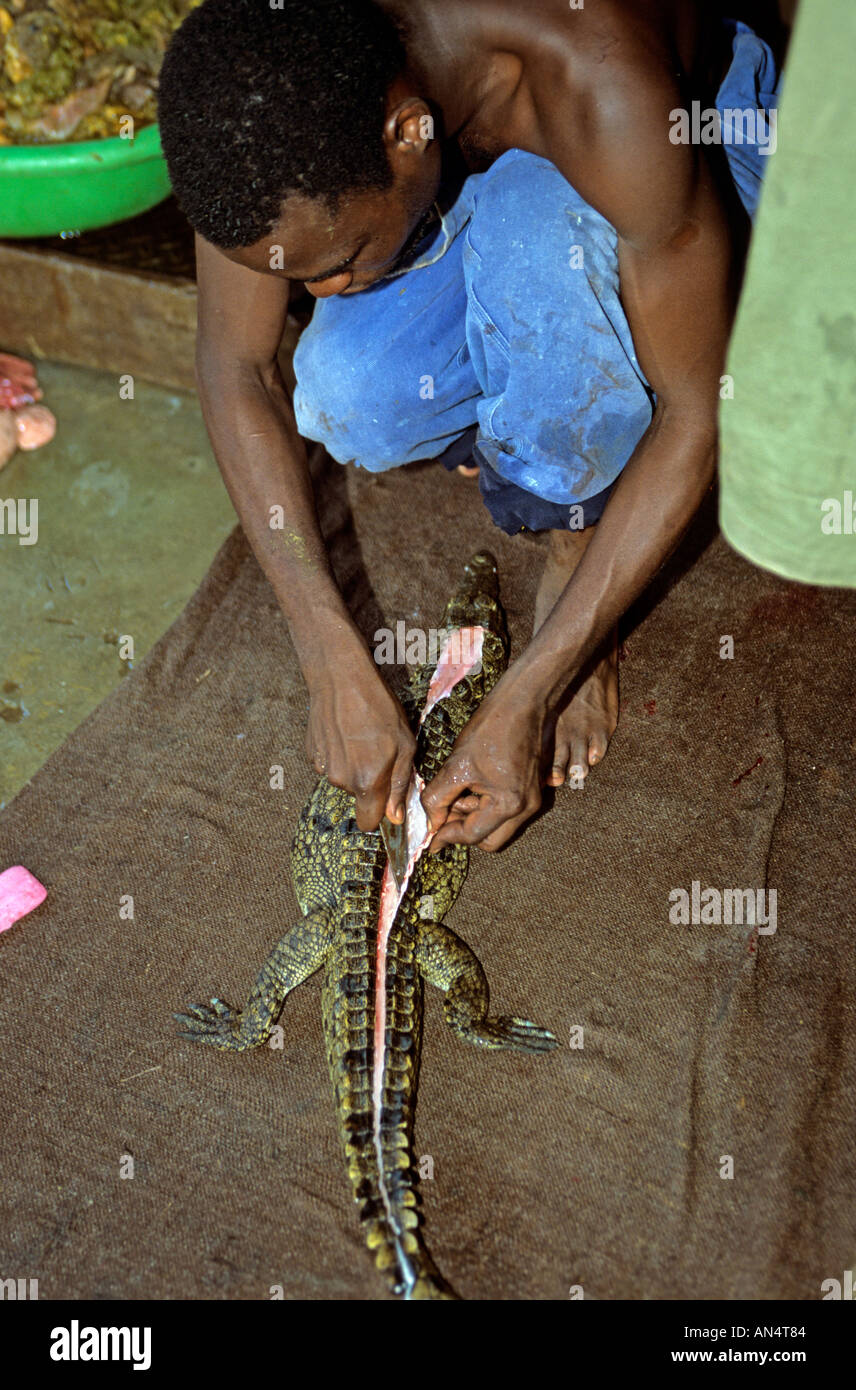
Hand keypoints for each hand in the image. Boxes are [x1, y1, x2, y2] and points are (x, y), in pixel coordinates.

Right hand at [305, 650, 414, 831]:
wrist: (340, 679)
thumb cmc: (379, 708)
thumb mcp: (405, 744)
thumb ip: (400, 784)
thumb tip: (394, 817)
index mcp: (368, 782)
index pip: (368, 822)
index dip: (379, 814)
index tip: (385, 801)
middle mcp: (342, 781)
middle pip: (358, 797)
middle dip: (370, 783)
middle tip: (379, 751)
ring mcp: (324, 768)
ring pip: (344, 780)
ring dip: (354, 766)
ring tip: (361, 737)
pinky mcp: (312, 754)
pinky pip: (331, 765)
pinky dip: (339, 754)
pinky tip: (345, 732)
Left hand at [422, 685, 545, 852]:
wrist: (523, 701)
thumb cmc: (492, 728)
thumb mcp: (457, 764)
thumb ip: (438, 798)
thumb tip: (431, 822)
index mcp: (508, 805)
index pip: (472, 835)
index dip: (446, 836)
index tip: (430, 839)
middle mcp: (526, 808)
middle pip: (490, 840)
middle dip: (464, 831)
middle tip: (443, 814)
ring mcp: (533, 798)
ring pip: (499, 826)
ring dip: (476, 817)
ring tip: (457, 792)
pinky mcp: (533, 787)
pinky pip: (508, 811)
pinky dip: (488, 806)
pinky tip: (472, 785)